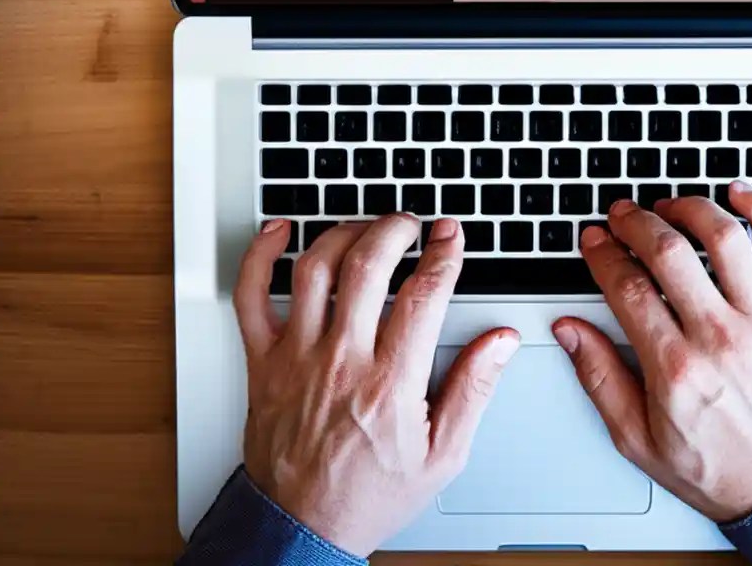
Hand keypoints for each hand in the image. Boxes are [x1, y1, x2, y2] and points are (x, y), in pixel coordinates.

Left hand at [233, 214, 519, 555]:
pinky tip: (280, 232)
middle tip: (412, 224)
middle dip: (395, 230)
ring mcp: (296, 358)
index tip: (451, 238)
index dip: (444, 255)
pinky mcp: (262, 362)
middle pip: (368, 267)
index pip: (424, 296)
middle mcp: (341, 362)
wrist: (303, 527)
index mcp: (390, 384)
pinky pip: (251, 296)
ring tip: (367, 228)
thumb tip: (500, 342)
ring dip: (344, 233)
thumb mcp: (443, 454)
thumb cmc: (370, 493)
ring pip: (314, 269)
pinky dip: (260, 256)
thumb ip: (474, 390)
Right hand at [553, 182, 751, 522]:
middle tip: (623, 215)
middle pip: (668, 252)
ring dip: (689, 208)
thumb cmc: (721, 470)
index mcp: (675, 369)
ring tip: (670, 205)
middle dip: (635, 222)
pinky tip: (740, 195)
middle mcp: (720, 338)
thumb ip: (600, 379)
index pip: (627, 287)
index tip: (595, 241)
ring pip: (724, 238)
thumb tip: (570, 331)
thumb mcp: (639, 440)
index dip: (603, 254)